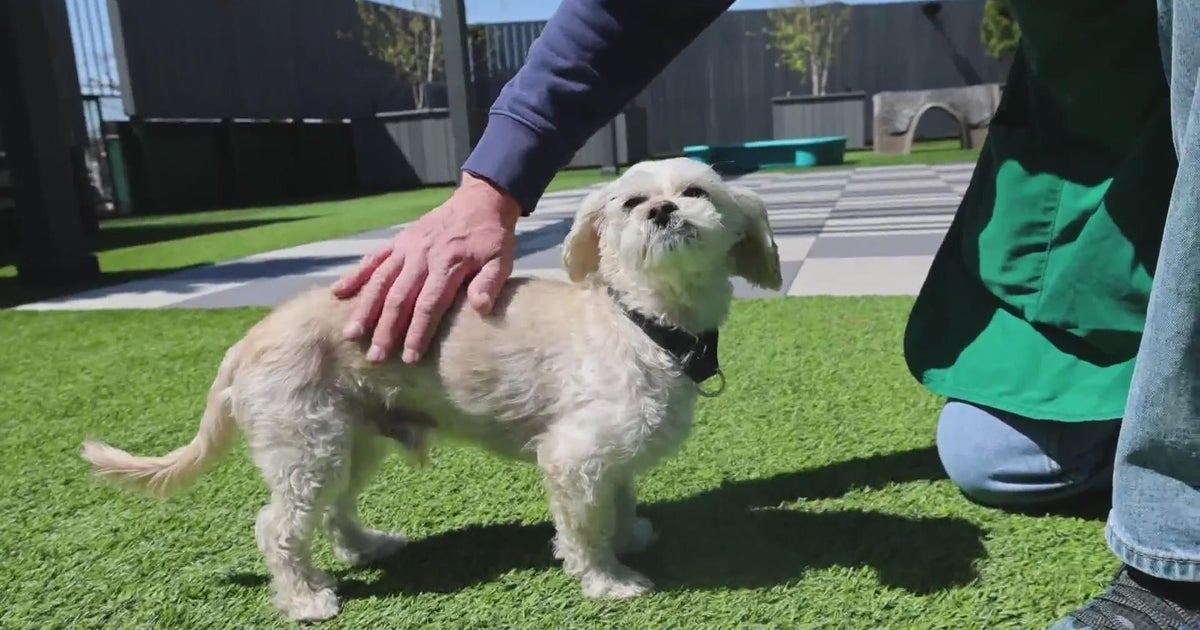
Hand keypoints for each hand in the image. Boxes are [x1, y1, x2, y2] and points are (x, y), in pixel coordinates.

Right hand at [332, 172, 521, 363]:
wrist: (480, 200)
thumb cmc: (492, 238)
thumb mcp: (502, 259)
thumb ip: (490, 283)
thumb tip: (480, 307)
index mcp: (448, 265)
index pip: (428, 305)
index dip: (417, 332)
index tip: (409, 357)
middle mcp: (422, 257)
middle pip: (399, 298)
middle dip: (386, 330)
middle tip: (375, 358)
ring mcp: (406, 248)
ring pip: (380, 281)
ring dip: (365, 309)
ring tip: (351, 334)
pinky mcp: (398, 241)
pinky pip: (373, 259)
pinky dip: (354, 275)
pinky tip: (337, 293)